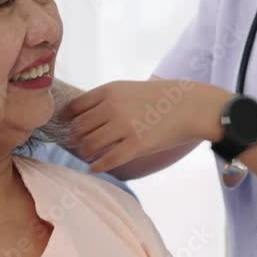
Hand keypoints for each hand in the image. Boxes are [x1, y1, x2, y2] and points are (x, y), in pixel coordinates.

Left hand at [60, 79, 231, 172]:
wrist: (191, 106)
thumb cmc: (160, 97)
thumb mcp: (128, 88)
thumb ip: (106, 99)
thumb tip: (81, 116)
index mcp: (109, 91)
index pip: (74, 107)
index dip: (66, 119)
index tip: (65, 127)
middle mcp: (112, 108)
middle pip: (79, 128)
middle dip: (76, 139)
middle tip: (79, 145)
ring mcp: (124, 127)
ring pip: (90, 145)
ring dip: (85, 153)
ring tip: (88, 156)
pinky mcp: (136, 145)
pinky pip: (107, 160)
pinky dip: (97, 166)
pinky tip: (95, 168)